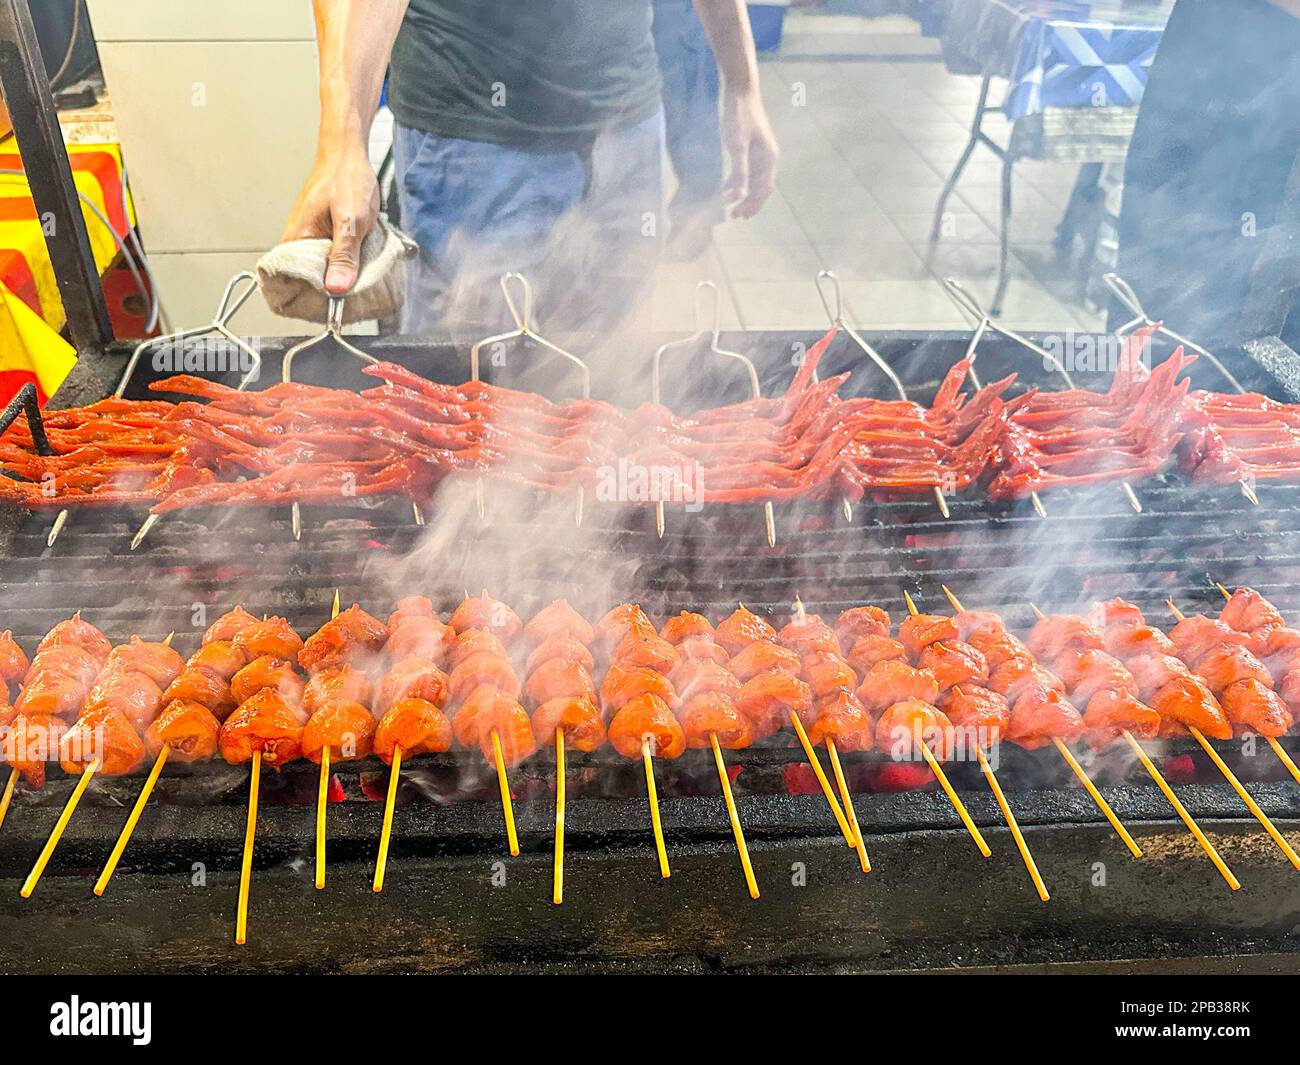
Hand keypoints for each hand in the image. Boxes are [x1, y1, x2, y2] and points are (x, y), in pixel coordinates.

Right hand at [281, 139, 379, 294]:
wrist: (349, 153)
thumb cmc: (346, 178)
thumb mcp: (352, 221)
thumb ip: (344, 255)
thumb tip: (336, 288)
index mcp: (297, 238)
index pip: (292, 281)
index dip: (311, 299)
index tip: (331, 310)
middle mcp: (300, 240)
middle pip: (310, 279)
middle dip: (330, 292)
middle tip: (353, 301)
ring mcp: (312, 237)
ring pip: (324, 269)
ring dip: (341, 278)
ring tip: (358, 286)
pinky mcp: (325, 234)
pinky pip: (333, 257)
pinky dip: (346, 264)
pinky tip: (359, 268)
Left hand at [720, 86, 778, 218]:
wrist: (741, 90)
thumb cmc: (739, 116)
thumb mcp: (737, 145)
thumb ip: (739, 172)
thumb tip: (738, 196)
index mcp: (769, 158)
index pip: (764, 190)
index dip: (752, 204)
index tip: (739, 215)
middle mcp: (768, 157)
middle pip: (761, 187)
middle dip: (749, 202)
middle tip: (735, 215)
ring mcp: (761, 152)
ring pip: (754, 180)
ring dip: (744, 194)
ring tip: (732, 206)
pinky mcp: (752, 146)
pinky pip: (748, 170)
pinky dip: (740, 181)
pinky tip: (728, 186)